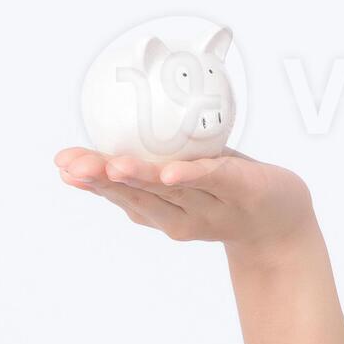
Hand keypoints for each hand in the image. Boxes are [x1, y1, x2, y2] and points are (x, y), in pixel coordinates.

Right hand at [53, 146, 313, 254]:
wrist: (281, 221)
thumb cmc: (227, 189)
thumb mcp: (186, 171)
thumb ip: (152, 158)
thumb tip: (115, 122)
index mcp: (160, 208)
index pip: (120, 193)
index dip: (89, 180)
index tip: (62, 165)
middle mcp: (180, 213)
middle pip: (137, 195)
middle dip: (102, 179)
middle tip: (73, 166)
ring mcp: (210, 205)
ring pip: (169, 190)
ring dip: (140, 177)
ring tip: (113, 165)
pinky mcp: (243, 189)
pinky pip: (214, 179)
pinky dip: (191, 176)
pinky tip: (171, 174)